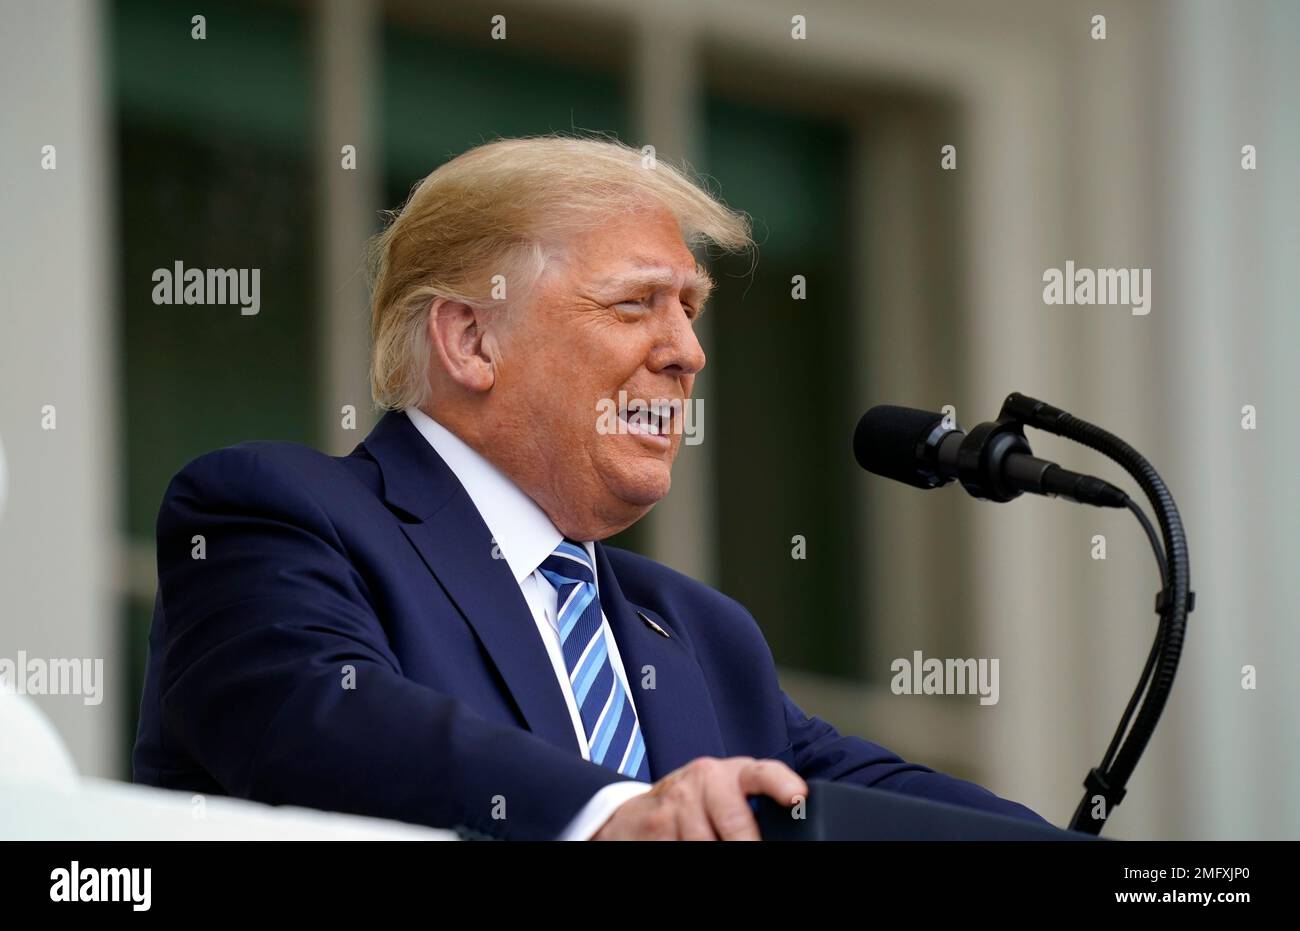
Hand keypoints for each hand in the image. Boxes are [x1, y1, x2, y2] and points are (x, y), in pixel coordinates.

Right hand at [591, 756, 806, 839]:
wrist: (642, 811)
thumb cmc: (701, 805)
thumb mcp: (729, 796)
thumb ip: (756, 807)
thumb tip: (786, 832)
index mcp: (735, 773)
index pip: (762, 773)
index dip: (781, 784)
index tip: (797, 796)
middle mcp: (707, 779)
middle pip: (735, 822)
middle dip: (747, 843)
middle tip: (754, 848)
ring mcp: (679, 799)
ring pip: (706, 843)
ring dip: (711, 851)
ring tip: (713, 842)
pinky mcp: (656, 822)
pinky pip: (680, 848)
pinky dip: (687, 854)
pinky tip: (687, 844)